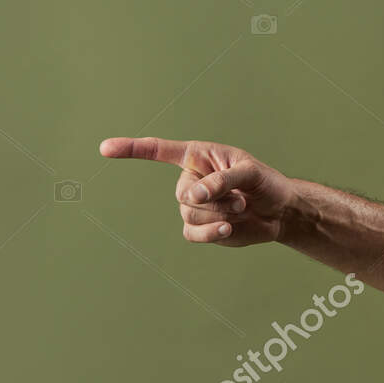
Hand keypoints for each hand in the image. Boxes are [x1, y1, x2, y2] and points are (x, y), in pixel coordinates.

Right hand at [98, 136, 293, 245]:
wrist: (279, 211)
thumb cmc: (266, 183)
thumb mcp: (250, 174)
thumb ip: (221, 181)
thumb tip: (192, 196)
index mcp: (197, 156)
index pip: (158, 150)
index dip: (131, 149)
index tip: (104, 148)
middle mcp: (190, 179)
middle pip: (182, 193)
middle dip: (215, 199)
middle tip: (241, 197)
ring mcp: (193, 205)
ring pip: (190, 214)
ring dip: (220, 214)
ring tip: (242, 207)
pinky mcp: (199, 228)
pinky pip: (192, 233)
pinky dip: (210, 232)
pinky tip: (228, 229)